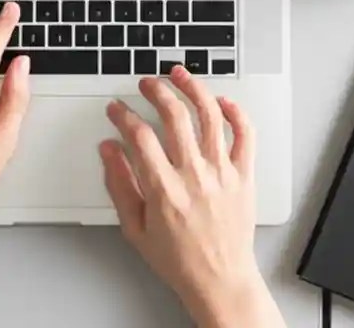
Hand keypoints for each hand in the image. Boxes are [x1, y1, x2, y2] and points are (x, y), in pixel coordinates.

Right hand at [100, 67, 284, 327]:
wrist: (219, 279)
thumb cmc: (178, 259)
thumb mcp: (135, 227)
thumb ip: (120, 184)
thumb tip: (108, 151)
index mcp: (164, 189)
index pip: (140, 135)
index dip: (123, 115)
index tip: (116, 109)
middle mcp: (194, 175)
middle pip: (174, 116)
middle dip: (155, 91)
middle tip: (146, 83)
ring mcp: (222, 172)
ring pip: (209, 115)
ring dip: (193, 88)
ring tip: (180, 74)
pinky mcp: (244, 175)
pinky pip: (245, 134)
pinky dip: (235, 112)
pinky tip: (222, 101)